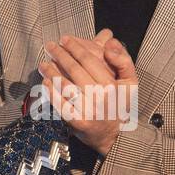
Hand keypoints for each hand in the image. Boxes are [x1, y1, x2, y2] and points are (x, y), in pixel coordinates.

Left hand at [38, 29, 137, 155]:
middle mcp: (98, 96)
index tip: (65, 39)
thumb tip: (110, 43)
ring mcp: (87, 109)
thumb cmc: (118, 104)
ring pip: (65, 85)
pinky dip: (51, 91)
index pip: (89, 60)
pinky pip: (60, 104)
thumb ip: (123, 60)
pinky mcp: (77, 121)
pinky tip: (45, 82)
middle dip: (60, 54)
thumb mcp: (130, 82)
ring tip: (43, 63)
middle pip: (74, 69)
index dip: (75, 47)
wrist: (112, 135)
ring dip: (51, 71)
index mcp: (110, 84)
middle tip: (50, 46)